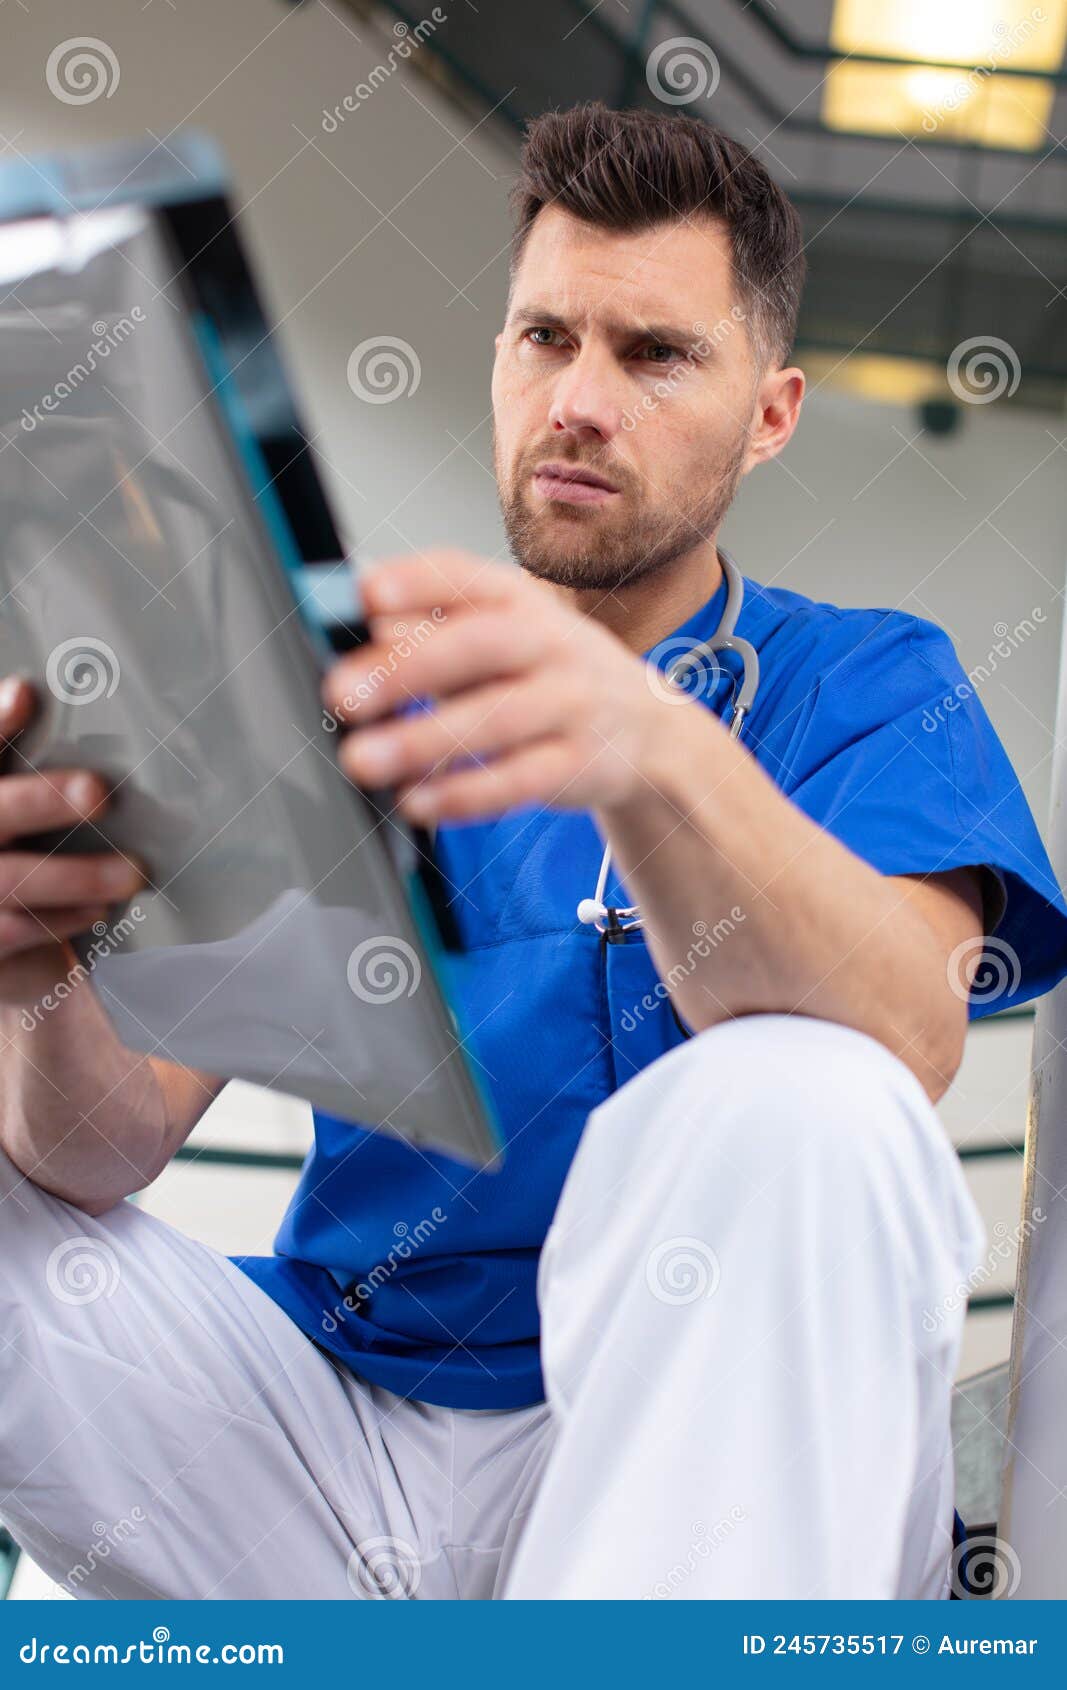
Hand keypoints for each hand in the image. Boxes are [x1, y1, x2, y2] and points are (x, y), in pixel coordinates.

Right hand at [0, 677, 144, 962]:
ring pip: (12, 879)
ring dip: (77, 875)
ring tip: (134, 871)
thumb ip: (39, 776)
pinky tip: (100, 910)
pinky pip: (14, 931)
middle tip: (99, 791)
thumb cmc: (16, 858)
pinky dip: (62, 918)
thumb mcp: (22, 814)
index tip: (27, 694)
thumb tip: (110, 738)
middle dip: (43, 800)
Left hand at [323, 550, 671, 823]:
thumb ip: (431, 630)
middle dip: (407, 668)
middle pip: (480, 646)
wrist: (649, 728)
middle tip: (342, 694)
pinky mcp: (579, 764)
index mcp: (519, 600)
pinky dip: (464, 794)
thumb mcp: (499, 635)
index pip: (465, 576)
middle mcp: (550, 644)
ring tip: (362, 758)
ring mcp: (570, 704)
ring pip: (497, 720)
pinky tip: (417, 802)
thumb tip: (363, 630)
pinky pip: (519, 780)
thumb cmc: (548, 673)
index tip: (365, 596)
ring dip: (422, 741)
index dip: (416, 582)